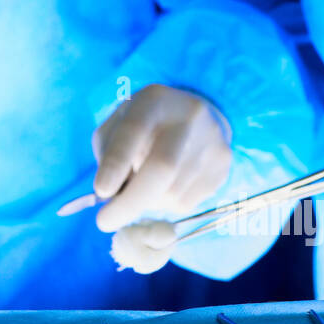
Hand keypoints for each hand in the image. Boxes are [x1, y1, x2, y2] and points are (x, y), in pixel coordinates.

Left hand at [92, 84, 232, 232]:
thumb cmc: (144, 125)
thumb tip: (114, 197)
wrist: (194, 115)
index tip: (101, 192)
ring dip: (146, 202)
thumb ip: (108, 155)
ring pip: (172, 194)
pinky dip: (165, 204)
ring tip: (143, 185)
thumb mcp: (117, 126)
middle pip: (163, 167)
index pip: (134, 131)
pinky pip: (188, 203)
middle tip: (105, 222)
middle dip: (130, 202)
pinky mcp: (223, 166)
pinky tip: (165, 184)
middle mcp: (188, 117)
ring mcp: (212, 142)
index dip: (116, 163)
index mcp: (154, 100)